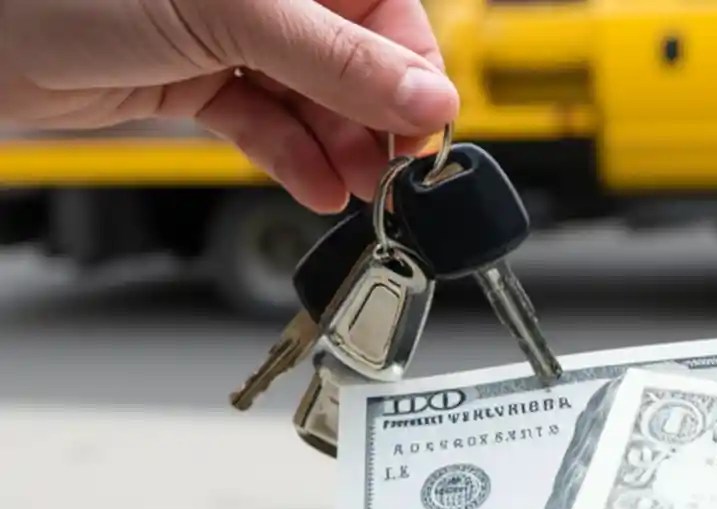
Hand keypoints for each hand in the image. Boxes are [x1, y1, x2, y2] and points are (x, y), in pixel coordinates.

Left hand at [0, 0, 459, 212]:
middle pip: (355, 62)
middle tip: (391, 175)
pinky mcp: (197, 78)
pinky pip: (264, 122)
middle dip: (376, 123)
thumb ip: (340, 61)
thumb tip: (427, 96)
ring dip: (339, 151)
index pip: (388, 12)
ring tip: (356, 192)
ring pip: (313, 99)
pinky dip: (291, 157)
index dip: (414, 71)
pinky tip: (314, 184)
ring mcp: (231, 34)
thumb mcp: (235, 14)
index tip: (427, 128)